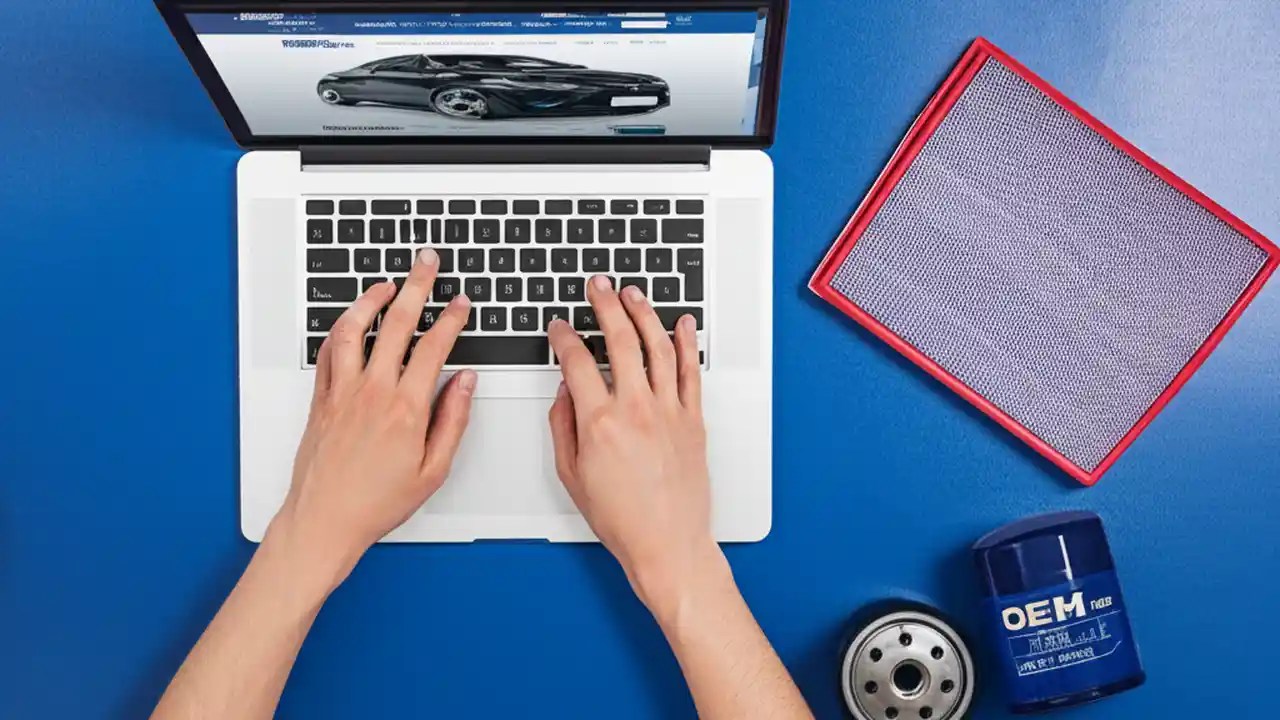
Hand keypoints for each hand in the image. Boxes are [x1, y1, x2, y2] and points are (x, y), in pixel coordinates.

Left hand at [272, 249, 475, 580]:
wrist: (324, 520)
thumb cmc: (377, 503)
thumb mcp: (433, 470)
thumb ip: (453, 420)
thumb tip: (464, 383)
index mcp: (405, 409)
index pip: (434, 347)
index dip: (451, 319)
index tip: (461, 303)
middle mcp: (372, 392)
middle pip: (398, 324)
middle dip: (417, 287)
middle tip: (427, 263)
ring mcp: (342, 392)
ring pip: (356, 329)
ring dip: (372, 299)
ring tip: (388, 283)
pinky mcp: (321, 398)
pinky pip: (329, 351)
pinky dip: (342, 327)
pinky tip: (352, 320)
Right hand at [548, 276, 718, 612]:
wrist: (668, 544)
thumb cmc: (621, 519)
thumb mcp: (571, 475)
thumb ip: (562, 427)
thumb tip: (563, 393)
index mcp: (599, 423)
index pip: (576, 361)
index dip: (564, 336)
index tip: (560, 327)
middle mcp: (636, 409)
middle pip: (620, 339)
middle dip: (605, 304)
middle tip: (598, 286)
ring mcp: (669, 412)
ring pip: (657, 347)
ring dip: (644, 313)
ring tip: (634, 294)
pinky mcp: (693, 420)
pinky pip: (691, 371)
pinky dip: (686, 343)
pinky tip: (681, 324)